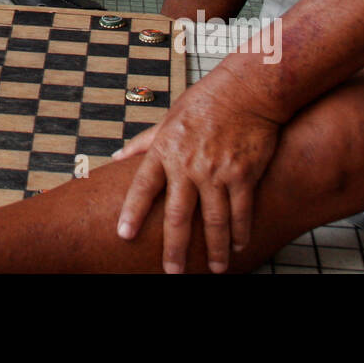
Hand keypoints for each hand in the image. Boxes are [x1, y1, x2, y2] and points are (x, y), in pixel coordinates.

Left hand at [111, 81, 282, 272]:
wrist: (246, 91)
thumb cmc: (204, 102)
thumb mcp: (168, 119)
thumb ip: (144, 142)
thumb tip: (117, 155)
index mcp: (165, 151)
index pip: (143, 187)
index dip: (132, 212)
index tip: (124, 235)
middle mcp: (189, 165)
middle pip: (178, 216)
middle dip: (174, 249)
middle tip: (172, 273)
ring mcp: (217, 172)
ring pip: (213, 222)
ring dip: (213, 250)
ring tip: (214, 270)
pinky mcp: (244, 175)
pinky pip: (240, 212)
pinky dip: (240, 232)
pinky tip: (239, 246)